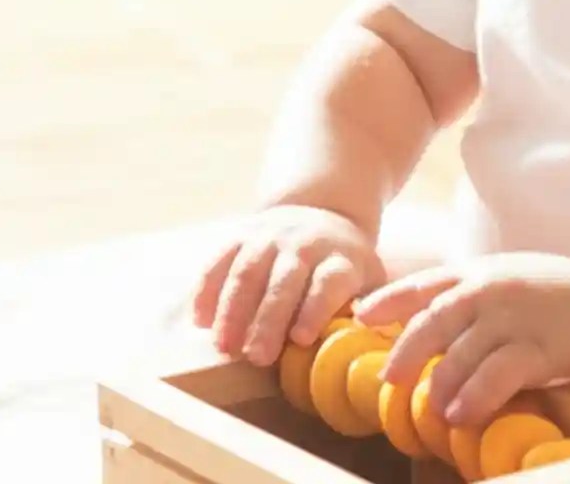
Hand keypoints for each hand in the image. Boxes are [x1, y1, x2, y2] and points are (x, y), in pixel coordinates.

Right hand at [191, 205, 386, 366]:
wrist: (321, 211)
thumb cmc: (344, 264)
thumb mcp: (368, 280)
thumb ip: (369, 309)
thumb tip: (366, 342)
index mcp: (340, 259)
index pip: (327, 282)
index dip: (314, 308)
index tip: (300, 338)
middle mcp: (303, 244)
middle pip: (283, 281)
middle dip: (268, 320)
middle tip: (256, 357)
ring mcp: (268, 237)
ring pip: (246, 271)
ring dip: (232, 310)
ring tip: (224, 347)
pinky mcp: (240, 235)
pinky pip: (218, 261)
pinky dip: (206, 290)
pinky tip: (200, 321)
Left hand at [353, 252, 569, 427]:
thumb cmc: (550, 295)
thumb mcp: (502, 279)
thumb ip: (464, 294)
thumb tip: (420, 319)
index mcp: (475, 274)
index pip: (423, 285)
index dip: (388, 300)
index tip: (360, 315)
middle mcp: (487, 292)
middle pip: (434, 321)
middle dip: (406, 351)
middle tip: (388, 379)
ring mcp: (512, 318)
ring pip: (462, 352)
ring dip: (440, 381)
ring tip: (430, 407)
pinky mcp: (537, 347)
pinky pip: (498, 374)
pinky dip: (475, 396)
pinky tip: (460, 414)